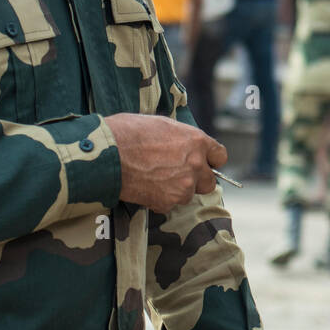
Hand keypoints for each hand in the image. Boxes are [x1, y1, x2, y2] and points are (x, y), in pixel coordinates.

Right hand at [104, 113, 224, 210]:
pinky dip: (160, 199)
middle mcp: (195, 165)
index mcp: (197, 141)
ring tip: (155, 178)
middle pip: (210, 182)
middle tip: (178, 175)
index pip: (220, 156)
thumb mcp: (163, 124)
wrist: (109, 154)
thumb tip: (186, 145)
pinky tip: (145, 186)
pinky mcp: (167, 202)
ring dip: (176, 190)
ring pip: (188, 195)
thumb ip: (182, 138)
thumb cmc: (130, 132)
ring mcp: (183, 186)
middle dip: (197, 180)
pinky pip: (169, 204)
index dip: (211, 160)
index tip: (204, 162)